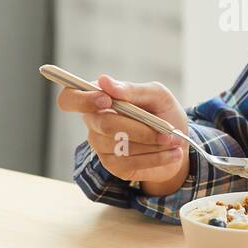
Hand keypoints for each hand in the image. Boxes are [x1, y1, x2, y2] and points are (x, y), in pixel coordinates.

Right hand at [57, 74, 189, 192]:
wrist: (177, 142)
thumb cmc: (162, 112)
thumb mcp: (156, 95)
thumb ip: (132, 89)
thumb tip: (104, 81)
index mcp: (98, 98)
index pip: (69, 98)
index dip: (82, 99)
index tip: (105, 99)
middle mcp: (94, 122)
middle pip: (103, 124)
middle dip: (140, 128)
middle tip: (167, 129)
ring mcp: (101, 146)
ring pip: (120, 145)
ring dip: (152, 143)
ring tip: (173, 140)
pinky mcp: (113, 166)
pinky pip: (130, 163)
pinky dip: (157, 158)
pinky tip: (172, 153)